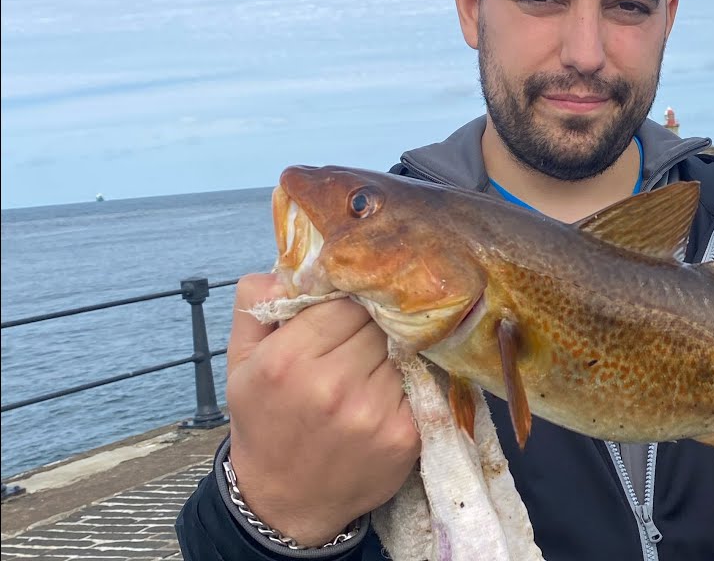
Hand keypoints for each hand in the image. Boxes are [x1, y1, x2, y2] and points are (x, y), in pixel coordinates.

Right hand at [224, 274, 419, 545]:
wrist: (285, 501)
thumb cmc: (265, 422)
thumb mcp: (240, 363)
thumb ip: (257, 305)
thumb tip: (288, 265)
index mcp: (287, 360)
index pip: (345, 300)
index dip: (350, 303)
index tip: (350, 310)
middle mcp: (331, 385)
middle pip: (379, 322)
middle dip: (375, 324)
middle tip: (365, 336)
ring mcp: (373, 411)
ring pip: (404, 348)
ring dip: (394, 352)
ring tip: (373, 367)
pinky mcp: (406, 433)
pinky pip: (421, 381)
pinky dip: (410, 381)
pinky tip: (388, 391)